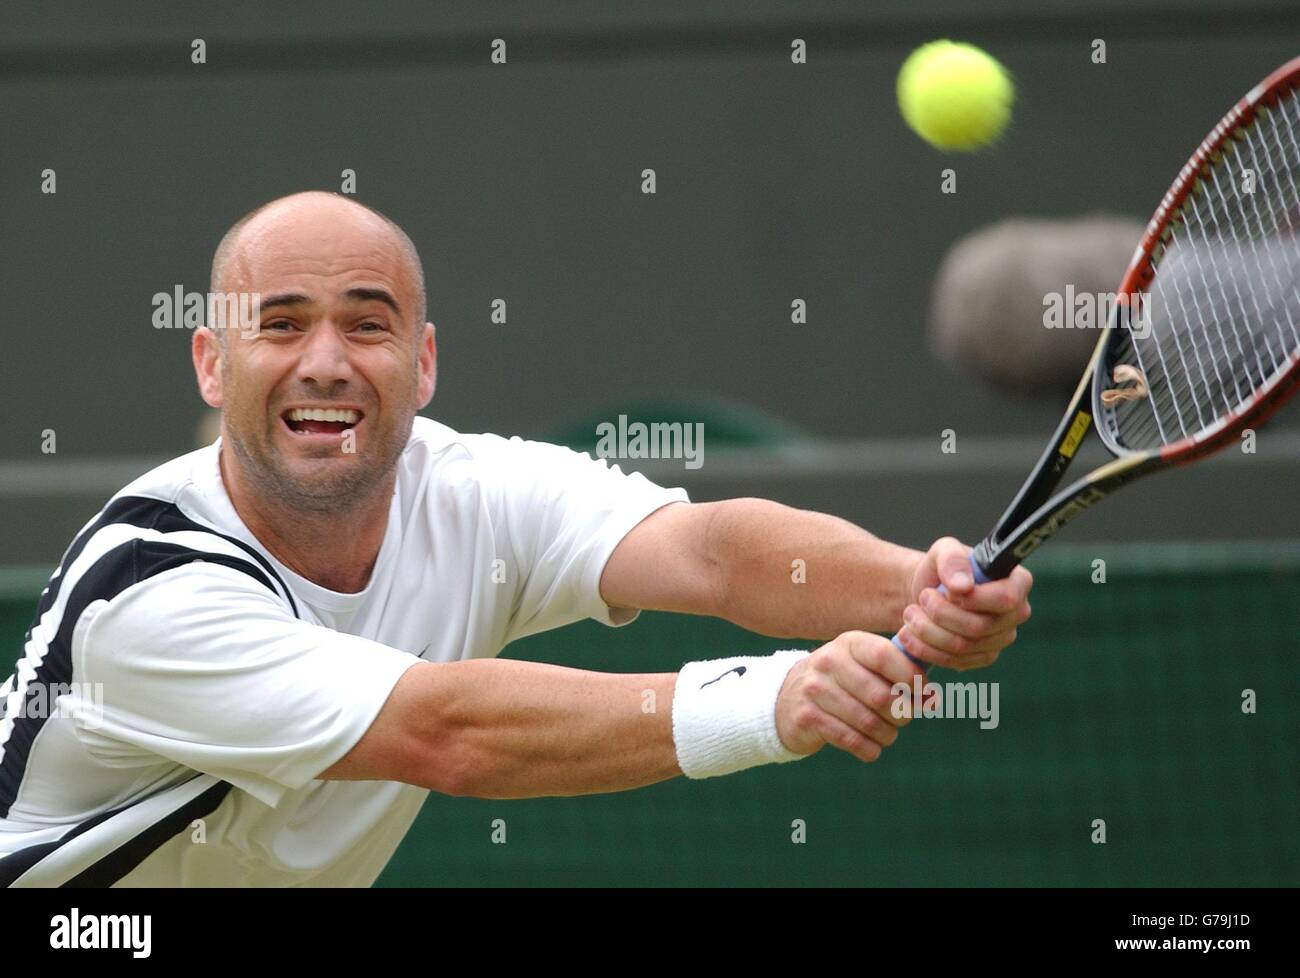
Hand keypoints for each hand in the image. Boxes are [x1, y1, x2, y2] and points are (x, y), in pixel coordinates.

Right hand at [775, 631, 927, 763]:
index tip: (927, 695)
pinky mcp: (807, 717)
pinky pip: (850, 740)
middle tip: (904, 718)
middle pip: (881, 696)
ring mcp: (815, 690)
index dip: (911, 678)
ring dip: (887, 734)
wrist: (788, 698)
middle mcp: (829, 662)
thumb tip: (930, 695)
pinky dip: (869, 749)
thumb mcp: (862, 663)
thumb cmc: (842, 681)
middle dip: (902, 714)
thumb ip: (896, 669)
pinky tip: (872, 748)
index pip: (884, 656)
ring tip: (888, 734)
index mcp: (849, 643)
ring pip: (868, 722)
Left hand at [897, 537, 1032, 670]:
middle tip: (921, 597)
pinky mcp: (983, 657)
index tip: (947, 590)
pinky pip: (954, 661)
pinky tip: (909, 634)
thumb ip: (953, 560)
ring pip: (962, 647)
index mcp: (1017, 582)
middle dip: (940, 613)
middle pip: (979, 627)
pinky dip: (925, 649)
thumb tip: (963, 586)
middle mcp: (1016, 613)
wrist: (929, 592)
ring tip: (910, 613)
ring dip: (927, 631)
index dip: (972, 599)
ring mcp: (1001, 638)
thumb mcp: (943, 551)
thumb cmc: (942, 568)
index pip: (1005, 599)